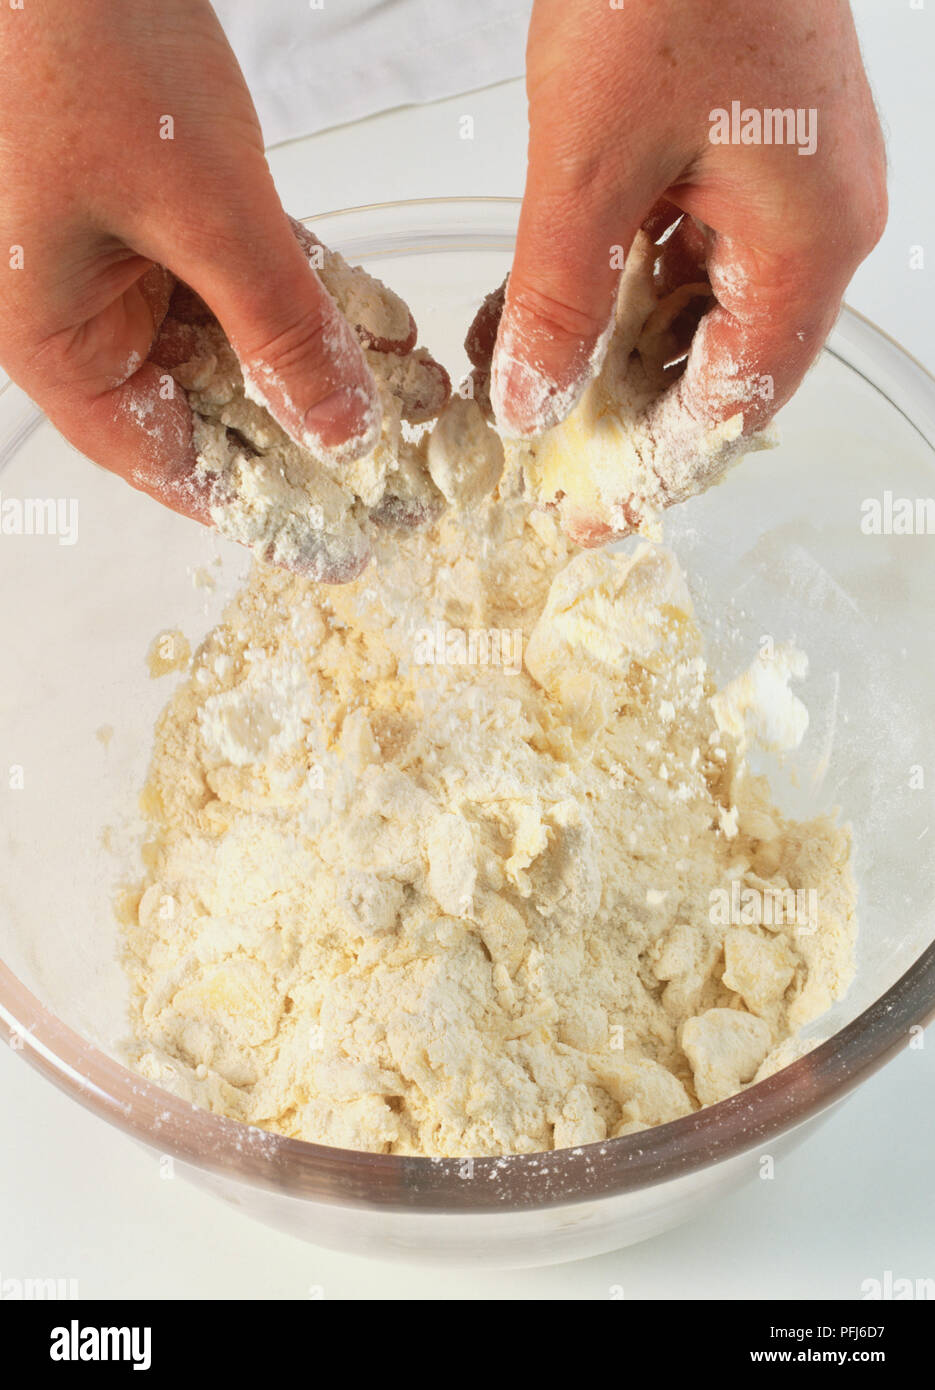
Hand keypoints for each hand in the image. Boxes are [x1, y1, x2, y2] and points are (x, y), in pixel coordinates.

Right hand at [0, 1, 379, 546]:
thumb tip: (342, 437)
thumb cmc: (83, 48)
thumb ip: (282, 335)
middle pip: (216, 412)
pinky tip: (387, 332)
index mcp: (60, 346)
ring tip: (420, 407)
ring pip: (242, 348)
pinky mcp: (157, 213)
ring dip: (329, 370)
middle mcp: (83, 319)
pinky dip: (312, 301)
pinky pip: (245, 280)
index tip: (344, 543)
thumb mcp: (207, 216)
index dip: (265, 509)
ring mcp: (119, 265)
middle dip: (317, 439)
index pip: (173, 464)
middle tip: (405, 478)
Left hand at [487, 0, 886, 538]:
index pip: (732, 409)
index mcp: (808, 247)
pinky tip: (547, 309)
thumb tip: (532, 399)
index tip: (587, 516)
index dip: (654, 473)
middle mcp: (815, 229)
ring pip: (697, 319)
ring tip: (531, 387)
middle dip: (630, 422)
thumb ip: (557, 299)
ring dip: (613, 358)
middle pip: (722, 373)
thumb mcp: (588, 166)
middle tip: (552, 467)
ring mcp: (786, 190)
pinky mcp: (746, 154)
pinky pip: (685, 258)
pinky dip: (616, 293)